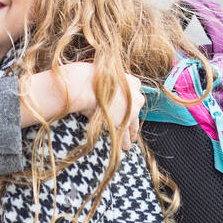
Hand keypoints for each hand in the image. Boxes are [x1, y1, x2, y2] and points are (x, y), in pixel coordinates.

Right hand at [25, 63, 142, 149]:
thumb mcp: (101, 76)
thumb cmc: (89, 78)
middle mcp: (136, 96)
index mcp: (133, 81)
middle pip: (136, 110)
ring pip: (132, 125)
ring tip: (128, 145)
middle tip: (132, 130)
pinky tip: (124, 147)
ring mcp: (132, 110)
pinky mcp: (124, 121)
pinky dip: (124, 141)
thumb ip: (106, 82)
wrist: (86, 86)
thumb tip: (98, 84)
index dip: (131, 101)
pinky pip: (125, 133)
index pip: (137, 91)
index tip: (130, 107)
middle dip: (133, 120)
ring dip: (130, 135)